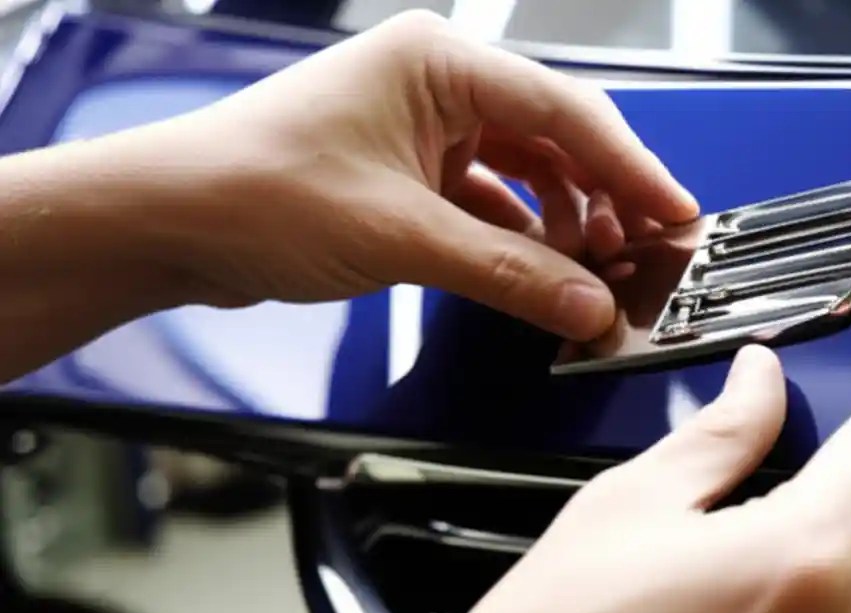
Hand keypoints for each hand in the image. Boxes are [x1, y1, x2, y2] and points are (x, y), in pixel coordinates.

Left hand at [141, 10, 696, 339]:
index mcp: (437, 62)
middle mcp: (436, 86)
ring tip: (597, 272)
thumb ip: (509, 272)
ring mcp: (423, 131)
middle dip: (603, 200)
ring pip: (527, 175)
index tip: (673, 211)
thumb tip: (585, 304)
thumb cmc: (253, 190)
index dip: (630, 168)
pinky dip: (521, 239)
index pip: (565, 112)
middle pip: (554, 141)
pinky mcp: (409, 175)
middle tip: (647, 251)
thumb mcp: (402, 237)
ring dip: (564, 225)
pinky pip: (490, 204)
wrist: (169, 224)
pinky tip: (545, 272)